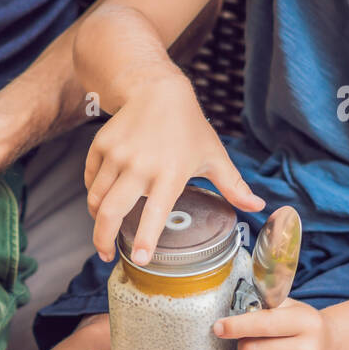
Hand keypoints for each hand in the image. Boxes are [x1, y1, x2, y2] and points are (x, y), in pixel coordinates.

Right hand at [84, 75, 263, 262]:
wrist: (156, 90)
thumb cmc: (188, 126)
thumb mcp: (214, 156)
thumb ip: (233, 186)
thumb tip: (258, 206)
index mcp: (170, 173)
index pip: (154, 213)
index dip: (145, 239)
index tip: (140, 259)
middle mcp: (140, 166)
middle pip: (111, 212)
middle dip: (103, 240)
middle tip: (106, 255)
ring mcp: (117, 156)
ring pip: (96, 199)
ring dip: (98, 219)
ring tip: (105, 229)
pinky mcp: (101, 147)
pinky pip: (91, 181)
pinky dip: (94, 195)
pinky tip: (103, 200)